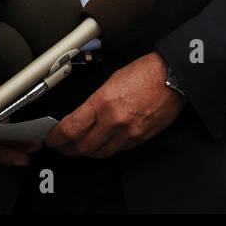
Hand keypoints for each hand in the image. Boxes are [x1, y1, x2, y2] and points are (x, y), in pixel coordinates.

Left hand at [46, 52, 185, 158]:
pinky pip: (118, 150)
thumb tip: (83, 115)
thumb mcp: (112, 80)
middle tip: (63, 145)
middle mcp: (114, 121)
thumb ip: (96, 101)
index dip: (56, 137)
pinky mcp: (141, 138)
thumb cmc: (147, 72)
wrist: (173, 77)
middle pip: (82, 146)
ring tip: (81, 147)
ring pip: (99, 153)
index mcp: (103, 102)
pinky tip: (104, 143)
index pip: (70, 129)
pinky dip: (107, 149)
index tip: (52, 138)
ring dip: (87, 152)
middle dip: (68, 148)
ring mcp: (128, 132)